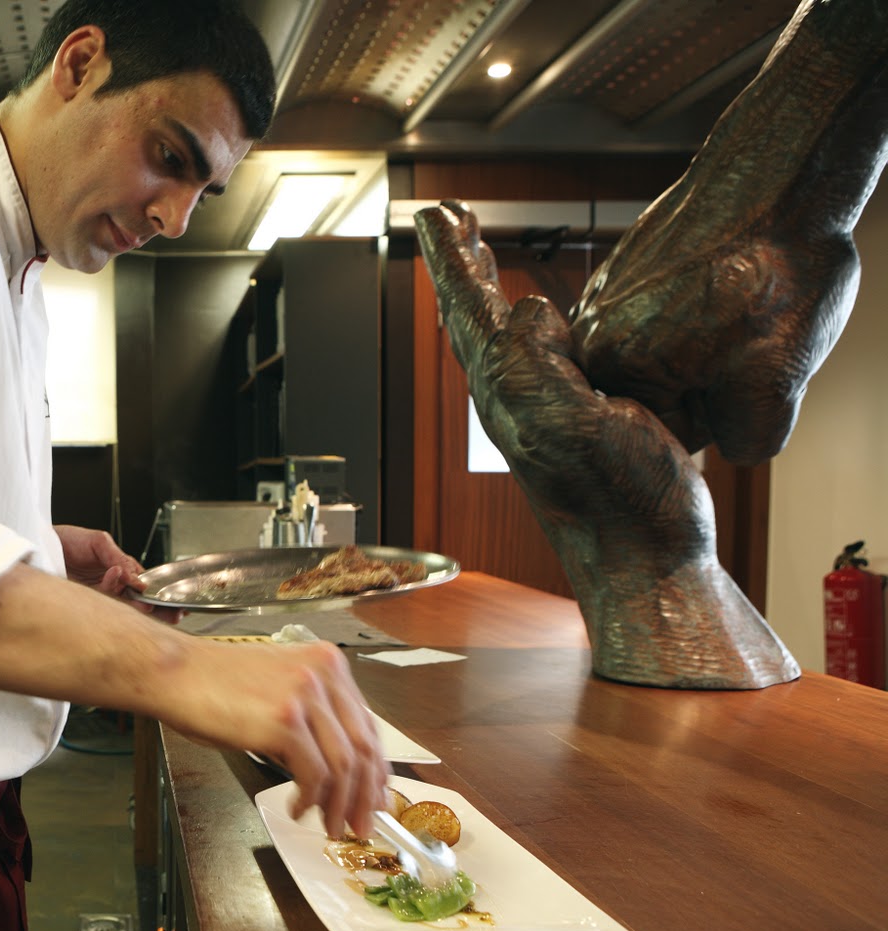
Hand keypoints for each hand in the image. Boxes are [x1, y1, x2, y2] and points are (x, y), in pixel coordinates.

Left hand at [53, 524, 182, 622]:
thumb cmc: (66, 540)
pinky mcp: (85, 600)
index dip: (160, 596)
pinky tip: (115, 574)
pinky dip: (112, 587)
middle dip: (156, 610)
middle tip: (172, 614)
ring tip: (144, 597)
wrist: (40, 543)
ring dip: (137, 603)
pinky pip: (104, 599)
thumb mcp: (98, 541)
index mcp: (119, 572)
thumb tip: (135, 575)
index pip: (144, 587)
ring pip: (124, 605)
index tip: (175, 603)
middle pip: (138, 603)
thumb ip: (118, 556)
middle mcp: (110, 586)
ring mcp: (98, 594)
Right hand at [165, 638, 388, 838]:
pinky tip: (297, 808)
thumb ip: (313, 717)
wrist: (175, 673)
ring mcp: (305, 696)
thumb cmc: (215, 685)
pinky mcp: (284, 721)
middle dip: (364, 796)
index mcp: (327, 663)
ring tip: (328, 826)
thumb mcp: (279, 689)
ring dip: (338, 805)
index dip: (375, 771)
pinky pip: (313, 774)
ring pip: (343, 766)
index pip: (368, 725)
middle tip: (359, 825)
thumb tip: (337, 771)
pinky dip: (309, 799)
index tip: (374, 799)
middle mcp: (323, 675)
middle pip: (362, 748)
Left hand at [416, 200, 795, 687]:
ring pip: (499, 335)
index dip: (453, 257)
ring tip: (477, 251)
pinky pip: (541, 358)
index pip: (467, 310)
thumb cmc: (622, 506)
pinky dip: (533, 322)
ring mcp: (542, 414)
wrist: (650, 562)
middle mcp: (514, 401)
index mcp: (509, 391)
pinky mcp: (577, 425)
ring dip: (485, 287)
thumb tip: (522, 309)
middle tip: (447, 218)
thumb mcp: (574, 429)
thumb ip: (535, 370)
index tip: (437, 211)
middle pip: (471, 317)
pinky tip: (548, 320)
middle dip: (459, 263)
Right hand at [565, 0, 887, 463]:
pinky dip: (696, 312)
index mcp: (613, 372)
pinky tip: (731, 287)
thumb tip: (731, 442)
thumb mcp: (778, 384)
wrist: (777, 178)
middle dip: (707, 384)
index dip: (720, 418)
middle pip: (657, 400)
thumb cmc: (774, 275)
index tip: (746, 381)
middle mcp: (590, 337)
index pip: (664, 438)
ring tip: (743, 312)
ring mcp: (601, 300)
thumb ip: (746, 441)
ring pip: (662, 360)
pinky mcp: (622, 272)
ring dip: (704, 347)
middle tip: (748, 343)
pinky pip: (660, 320)